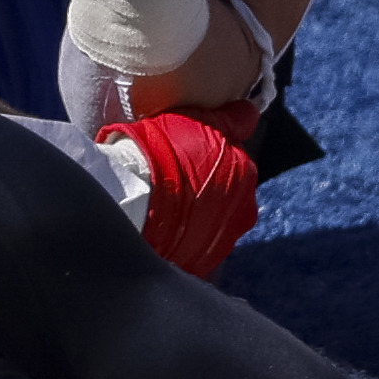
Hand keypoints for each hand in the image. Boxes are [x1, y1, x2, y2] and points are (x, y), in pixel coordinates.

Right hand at [98, 102, 260, 277]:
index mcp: (246, 175)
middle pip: (229, 198)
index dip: (210, 158)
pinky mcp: (196, 266)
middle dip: (209, 191)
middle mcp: (242, 213)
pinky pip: (193, 248)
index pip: (236, 163)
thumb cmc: (162, 153)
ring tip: (165, 205)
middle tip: (177, 181)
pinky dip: (183, 240)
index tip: (188, 155)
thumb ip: (232, 120)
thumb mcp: (200, 121)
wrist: (129, 197)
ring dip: (197, 217)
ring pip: (212, 225)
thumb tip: (250, 113)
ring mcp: (219, 243)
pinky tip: (163, 227)